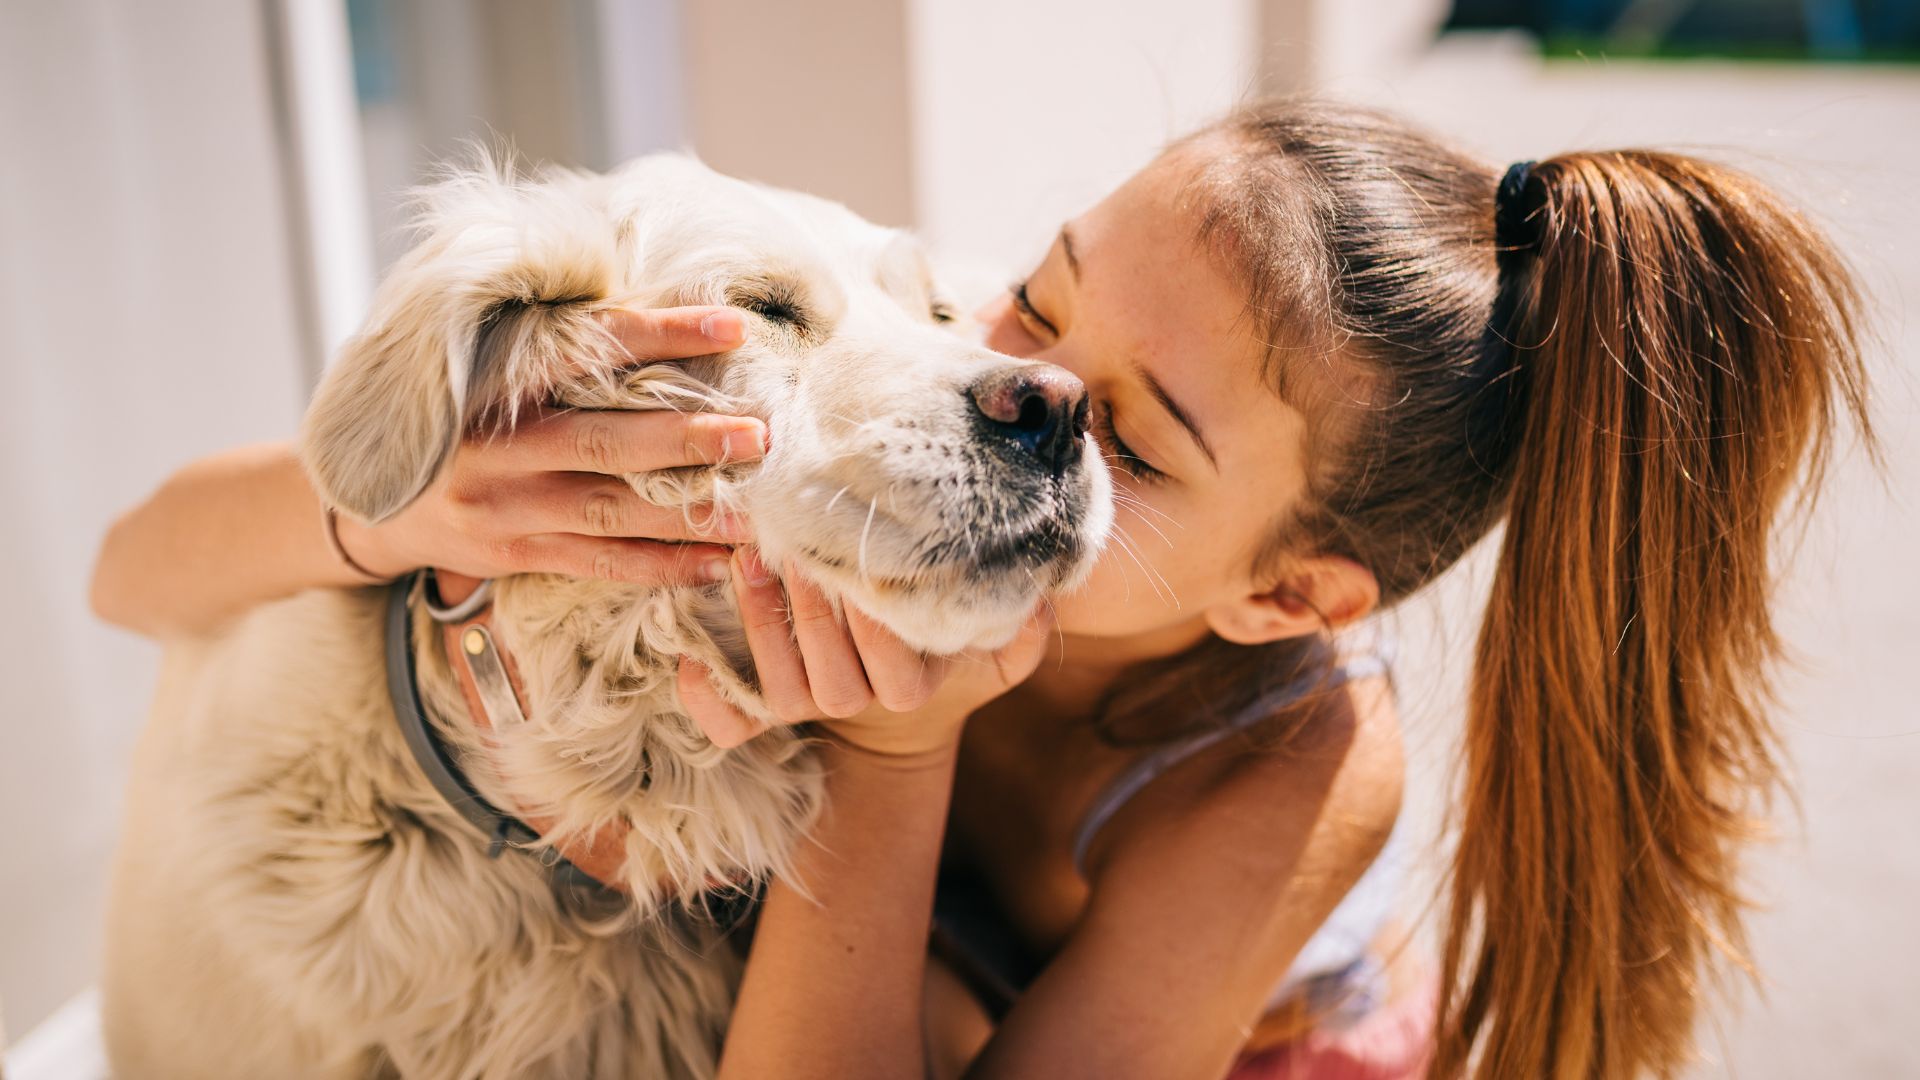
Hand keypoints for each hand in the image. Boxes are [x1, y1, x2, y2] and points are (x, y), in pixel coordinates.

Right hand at [334, 306, 763, 585]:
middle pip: (608, 442)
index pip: (589, 349)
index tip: (732, 326)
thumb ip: (552, 345)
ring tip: (758, 514)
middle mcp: (500, 447)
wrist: (364, 502)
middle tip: (760, 434)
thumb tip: (657, 304)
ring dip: (690, 515)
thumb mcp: (481, 365)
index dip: (661, 335)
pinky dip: (661, 566)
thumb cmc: (452, 417)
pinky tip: (717, 564)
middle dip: (689, 439)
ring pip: (612, 512)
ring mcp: (507, 508)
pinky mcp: (515, 555)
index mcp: (495, 382)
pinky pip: (600, 564)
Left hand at [677, 548, 1054, 757]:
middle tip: (789, 542)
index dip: (872, 621)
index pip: (894, 664)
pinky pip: (731, 725)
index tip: (857, 564)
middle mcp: (858, 701)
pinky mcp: (762, 711)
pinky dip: (707, 699)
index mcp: (911, 684)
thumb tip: (1042, 591)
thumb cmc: (940, 642)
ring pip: (781, 687)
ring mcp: (808, 708)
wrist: (893, 705)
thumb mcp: (994, 643)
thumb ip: (1023, 624)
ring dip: (760, 624)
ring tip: (748, 559)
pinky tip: (689, 659)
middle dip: (807, 609)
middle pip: (830, 673)